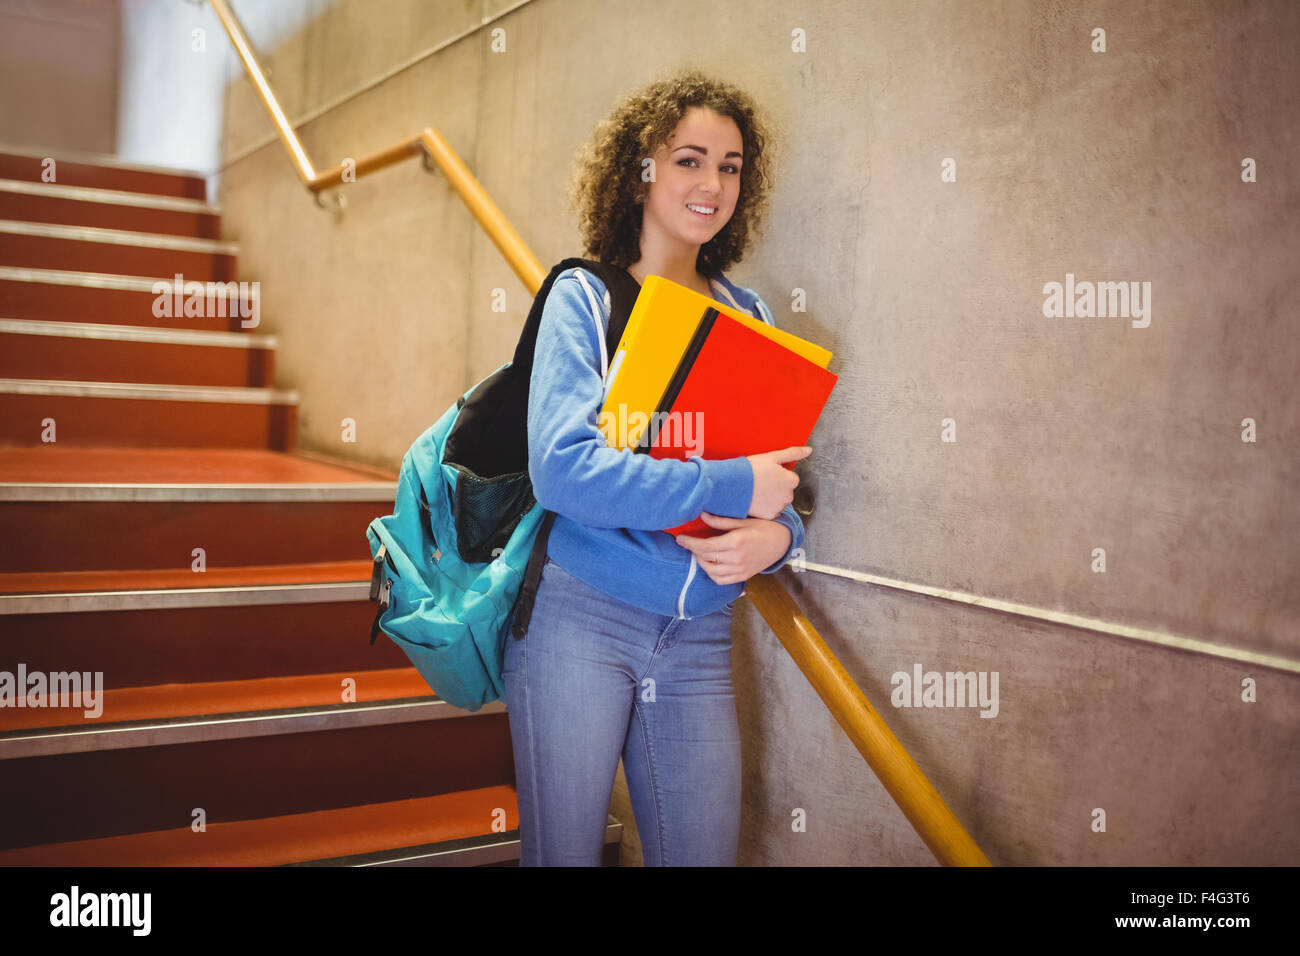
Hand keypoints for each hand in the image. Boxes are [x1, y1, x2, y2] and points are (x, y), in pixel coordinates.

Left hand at [675, 512, 792, 584]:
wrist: (782, 542)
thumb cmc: (764, 527)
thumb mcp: (742, 520)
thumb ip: (721, 521)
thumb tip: (702, 515)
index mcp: (736, 542)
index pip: (705, 546)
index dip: (690, 543)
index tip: (680, 538)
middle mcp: (737, 558)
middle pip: (706, 558)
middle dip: (693, 550)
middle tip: (686, 543)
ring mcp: (740, 570)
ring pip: (711, 571)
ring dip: (701, 562)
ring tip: (698, 552)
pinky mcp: (743, 576)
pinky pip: (721, 580)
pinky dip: (711, 573)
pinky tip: (709, 563)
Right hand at [746, 446, 810, 518]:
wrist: (732, 485)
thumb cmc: (751, 469)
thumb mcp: (773, 457)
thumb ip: (793, 453)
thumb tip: (809, 450)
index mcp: (792, 480)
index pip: (789, 478)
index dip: (777, 475)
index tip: (766, 473)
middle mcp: (789, 496)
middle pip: (785, 491)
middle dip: (776, 488)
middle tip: (760, 482)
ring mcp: (779, 507)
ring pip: (778, 502)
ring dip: (770, 498)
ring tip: (756, 491)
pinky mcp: (769, 516)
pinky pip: (770, 512)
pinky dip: (764, 508)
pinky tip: (755, 500)